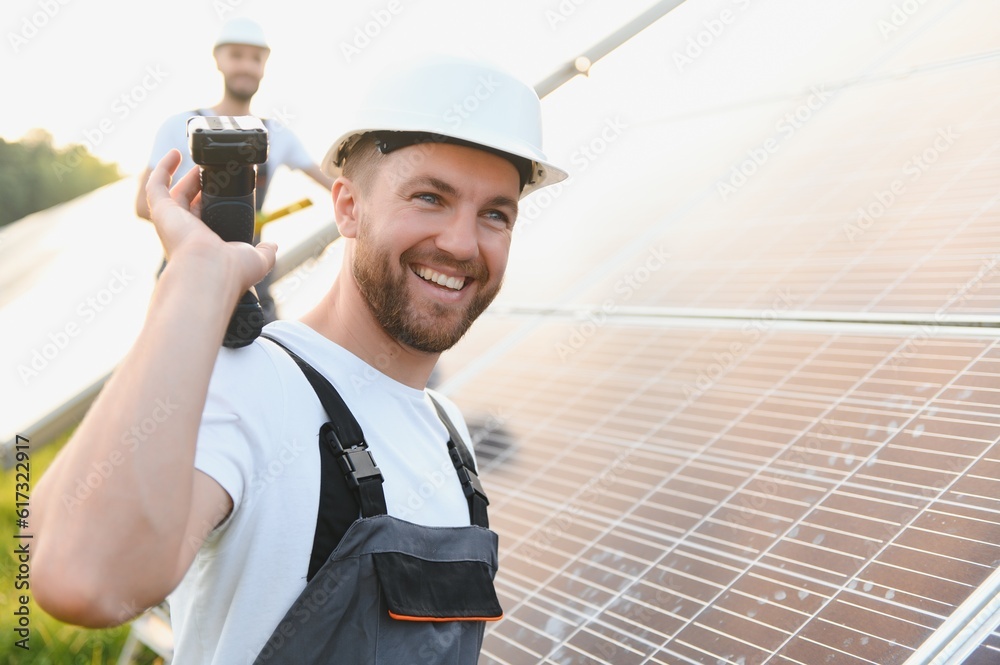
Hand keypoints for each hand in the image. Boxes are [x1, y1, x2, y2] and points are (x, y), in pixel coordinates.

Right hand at [145, 149, 276, 293]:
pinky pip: (156, 185)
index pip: (207, 219)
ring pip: (175, 193)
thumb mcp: (257, 259)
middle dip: (201, 187)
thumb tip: (273, 245)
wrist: (212, 271)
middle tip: (213, 172)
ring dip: (186, 176)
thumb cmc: (232, 270)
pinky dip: (163, 168)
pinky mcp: (162, 211)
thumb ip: (266, 251)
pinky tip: (175, 153)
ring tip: (199, 162)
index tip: (226, 191)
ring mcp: (171, 222)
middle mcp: (185, 234)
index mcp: (205, 244)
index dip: (214, 204)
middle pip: (191, 204)